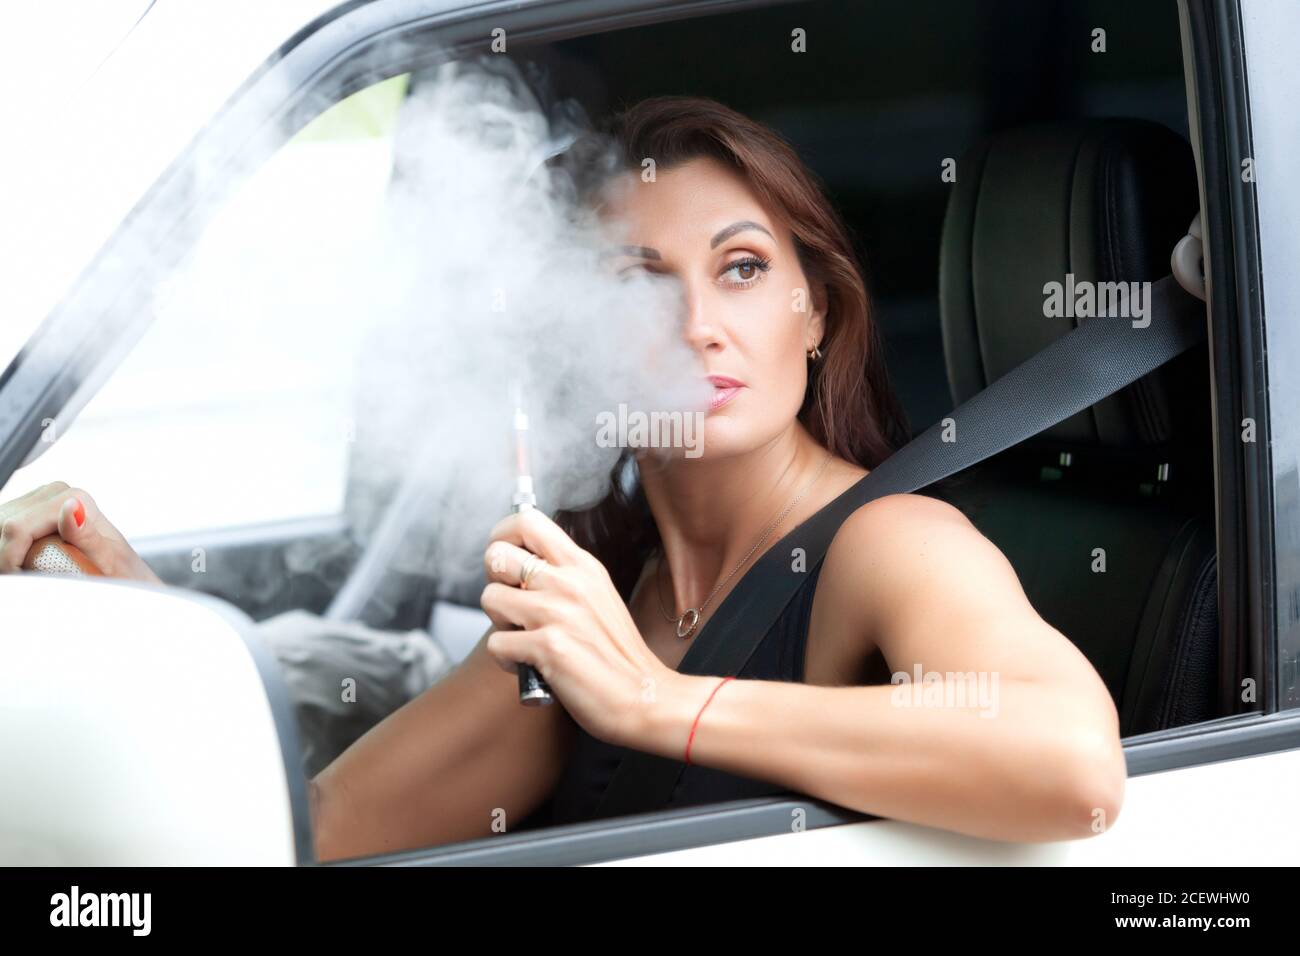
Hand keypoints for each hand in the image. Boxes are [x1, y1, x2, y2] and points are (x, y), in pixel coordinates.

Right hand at [0, 482, 160, 582]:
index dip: (11, 559)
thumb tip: (71, 508)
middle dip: (7, 557)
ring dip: (7, 553)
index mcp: (75, 499)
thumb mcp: (109, 562)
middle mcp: (56, 494)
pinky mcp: (30, 512)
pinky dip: (10, 550)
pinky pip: (6, 529)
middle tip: (24, 577)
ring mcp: (41, 501)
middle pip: (5, 526)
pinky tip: (23, 562)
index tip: (21, 579)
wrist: (124, 575)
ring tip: (26, 571)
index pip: (17, 528)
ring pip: (1, 527)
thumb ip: (87, 537)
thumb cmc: (121, 572)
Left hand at [480, 508, 685, 749]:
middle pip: (496, 555)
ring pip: (490, 599)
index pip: (527, 521)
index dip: (502, 536)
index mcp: (583, 566)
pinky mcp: (548, 647)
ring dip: (500, 624)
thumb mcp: (598, 597)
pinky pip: (496, 644)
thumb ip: (564, 576)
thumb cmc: (618, 655)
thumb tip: (520, 565)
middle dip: (495, 582)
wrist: (645, 697)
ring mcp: (557, 612)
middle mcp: (569, 582)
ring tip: (525, 638)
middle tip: (513, 605)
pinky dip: (508, 660)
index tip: (504, 558)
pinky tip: (533, 666)